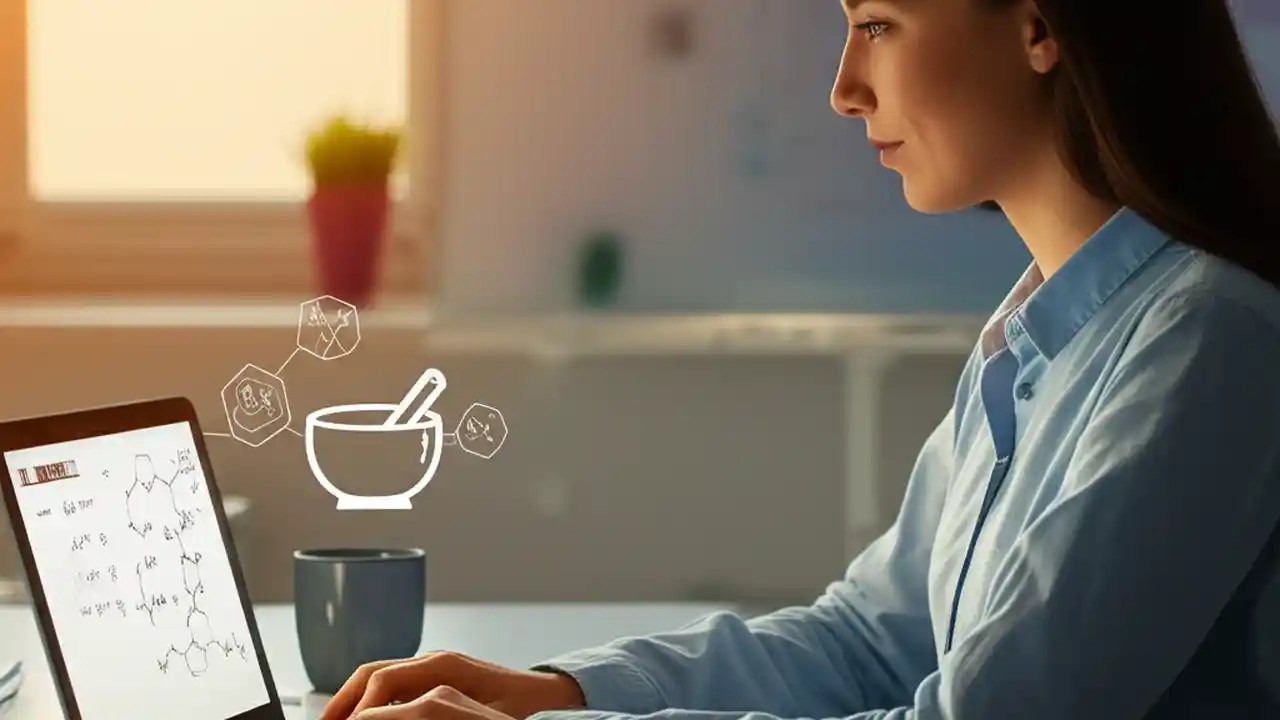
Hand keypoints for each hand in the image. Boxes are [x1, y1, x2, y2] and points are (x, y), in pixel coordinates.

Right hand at [320, 651, 586, 719]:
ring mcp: (437, 667)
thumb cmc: (526, 709)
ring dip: (353, 699)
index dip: (358, 709)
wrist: (556, 698)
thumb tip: (392, 716)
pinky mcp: (440, 678)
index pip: (384, 681)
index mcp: (445, 667)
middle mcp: (437, 661)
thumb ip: (438, 713)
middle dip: (343, 701)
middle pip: (373, 673)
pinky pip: (394, 683)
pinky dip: (372, 700)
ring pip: (379, 676)